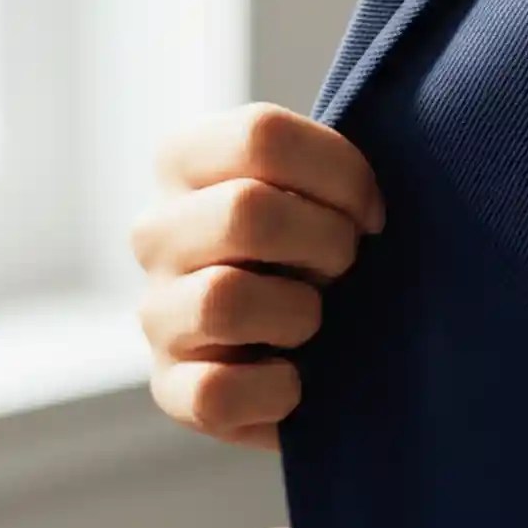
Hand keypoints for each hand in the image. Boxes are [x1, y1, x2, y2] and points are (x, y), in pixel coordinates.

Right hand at [133, 103, 383, 447]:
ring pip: (224, 299)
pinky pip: (217, 392)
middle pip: (244, 211)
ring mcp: (158, 313)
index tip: (370, 215)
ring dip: (300, 314)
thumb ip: (337, 170)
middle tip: (345, 268)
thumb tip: (369, 205)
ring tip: (314, 323)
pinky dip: (276, 390)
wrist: (317, 352)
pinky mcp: (171, 390)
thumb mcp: (328, 193)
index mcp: (188, 162)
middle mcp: (157, 233)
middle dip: (326, 243)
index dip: (340, 175)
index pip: (261, 136)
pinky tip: (295, 380)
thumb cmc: (325, 255)